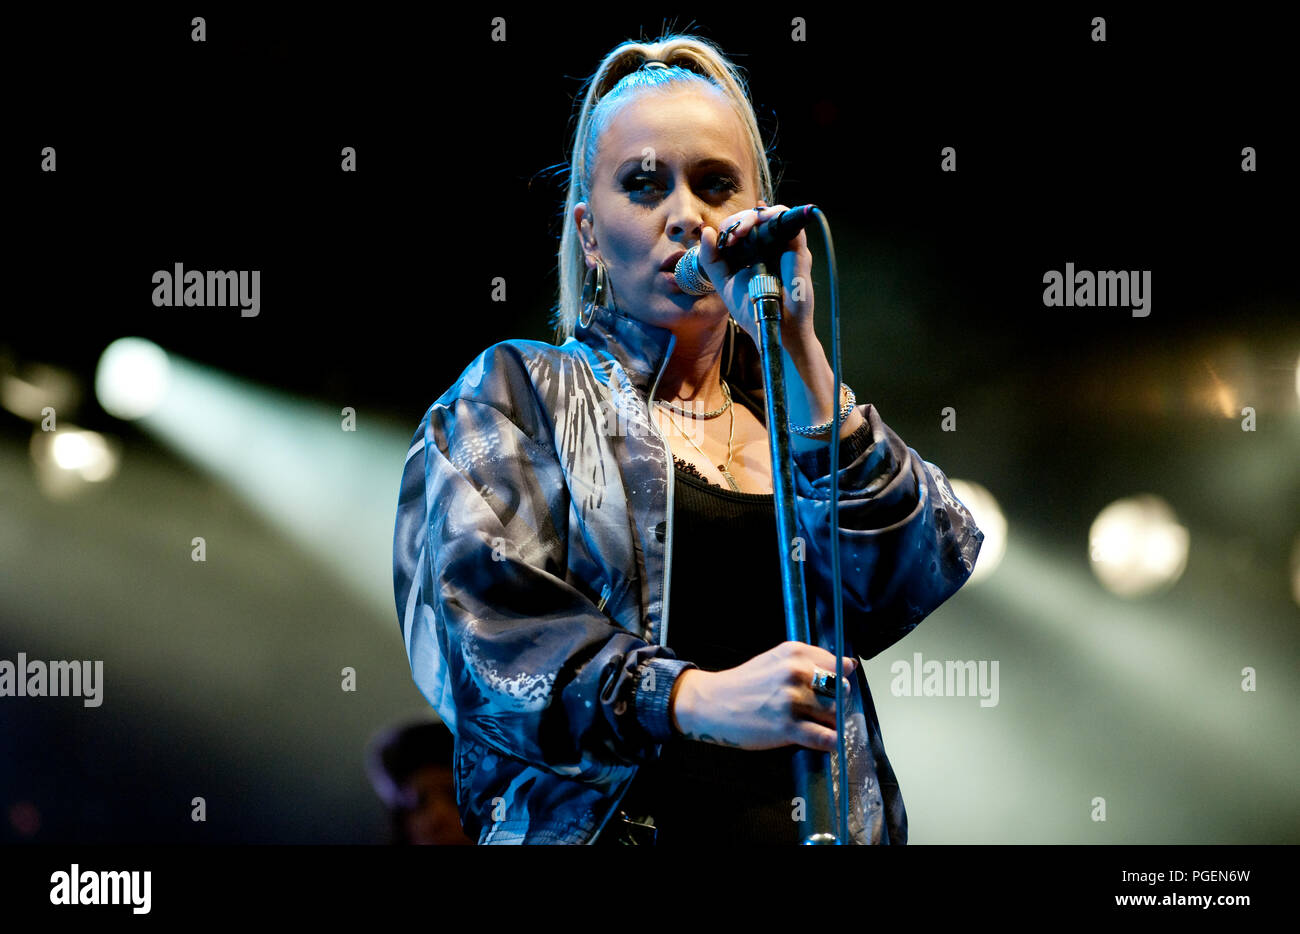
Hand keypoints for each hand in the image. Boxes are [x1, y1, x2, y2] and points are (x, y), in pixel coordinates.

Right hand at [669, 641, 857, 751]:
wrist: (711, 703)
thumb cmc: (745, 683)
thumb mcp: (776, 660)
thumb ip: (811, 660)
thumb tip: (850, 666)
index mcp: (794, 653)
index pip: (839, 664)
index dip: (838, 679)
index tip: (830, 689)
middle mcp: (795, 672)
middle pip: (841, 689)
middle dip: (836, 702)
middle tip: (821, 710)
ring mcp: (791, 700)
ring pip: (835, 714)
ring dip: (831, 723)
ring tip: (817, 724)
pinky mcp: (786, 727)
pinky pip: (824, 738)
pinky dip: (830, 743)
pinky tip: (825, 742)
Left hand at [698, 201, 815, 355]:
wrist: (773, 327)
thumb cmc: (751, 308)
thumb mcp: (723, 281)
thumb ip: (711, 259)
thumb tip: (707, 231)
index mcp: (754, 252)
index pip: (742, 226)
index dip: (731, 227)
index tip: (723, 243)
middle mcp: (771, 246)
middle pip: (756, 217)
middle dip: (739, 221)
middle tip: (731, 237)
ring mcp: (785, 246)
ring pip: (773, 214)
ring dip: (753, 217)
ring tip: (740, 232)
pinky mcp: (798, 249)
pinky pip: (789, 220)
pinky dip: (773, 215)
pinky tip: (759, 224)